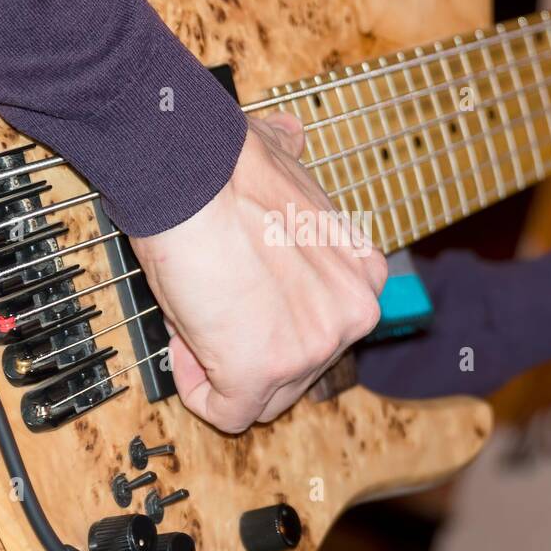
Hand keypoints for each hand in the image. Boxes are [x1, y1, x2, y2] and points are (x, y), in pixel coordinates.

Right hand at [130, 112, 387, 432]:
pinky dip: (199, 391)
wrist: (192, 172)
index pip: (321, 331)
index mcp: (363, 274)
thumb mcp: (289, 165)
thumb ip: (298, 179)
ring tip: (198, 315)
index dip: (273, 320)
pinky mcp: (265, 371)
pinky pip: (229, 413)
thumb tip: (290, 138)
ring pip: (263, 396)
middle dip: (249, 349)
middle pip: (297, 371)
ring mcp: (314, 347)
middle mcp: (352, 316)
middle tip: (211, 309)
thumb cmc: (226, 166)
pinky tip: (186, 347)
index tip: (239, 297)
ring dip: (221, 365)